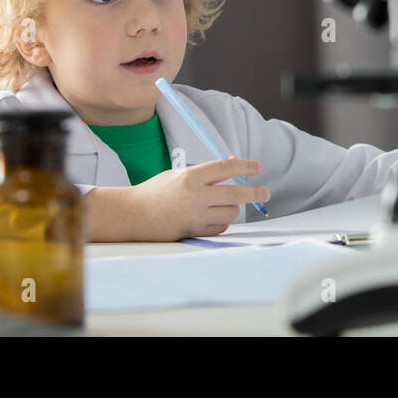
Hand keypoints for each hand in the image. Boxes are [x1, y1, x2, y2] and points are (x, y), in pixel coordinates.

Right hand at [123, 156, 270, 240]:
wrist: (132, 215)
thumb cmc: (156, 192)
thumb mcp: (180, 175)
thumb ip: (205, 173)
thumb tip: (232, 164)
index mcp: (191, 177)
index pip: (226, 168)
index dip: (245, 166)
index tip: (258, 167)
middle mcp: (195, 197)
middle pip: (235, 193)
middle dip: (254, 193)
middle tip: (265, 192)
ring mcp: (194, 216)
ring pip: (230, 213)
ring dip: (234, 208)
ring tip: (228, 204)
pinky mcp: (193, 232)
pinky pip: (219, 228)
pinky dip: (221, 222)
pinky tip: (213, 217)